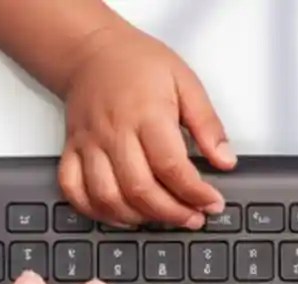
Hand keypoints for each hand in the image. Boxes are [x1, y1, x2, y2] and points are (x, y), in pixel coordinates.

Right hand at [58, 24, 235, 228]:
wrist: (91, 50)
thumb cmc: (139, 63)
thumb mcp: (186, 82)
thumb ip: (208, 124)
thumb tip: (225, 160)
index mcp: (146, 114)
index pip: (171, 166)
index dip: (195, 193)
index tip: (213, 204)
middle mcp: (114, 132)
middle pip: (140, 189)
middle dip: (172, 213)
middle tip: (193, 218)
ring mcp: (89, 144)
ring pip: (107, 196)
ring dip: (137, 217)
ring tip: (162, 218)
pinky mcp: (72, 150)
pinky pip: (74, 190)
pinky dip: (96, 211)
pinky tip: (121, 215)